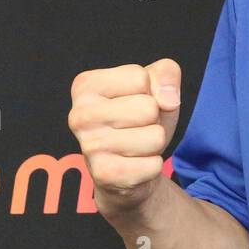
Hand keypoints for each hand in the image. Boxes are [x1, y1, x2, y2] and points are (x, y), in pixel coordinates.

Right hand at [67, 58, 181, 213]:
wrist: (128, 169)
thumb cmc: (139, 119)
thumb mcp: (155, 86)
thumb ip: (166, 73)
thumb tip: (168, 100)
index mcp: (85, 86)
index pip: (140, 78)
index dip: (149, 91)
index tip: (133, 103)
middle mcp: (80, 115)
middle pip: (148, 108)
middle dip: (154, 119)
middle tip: (138, 127)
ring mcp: (89, 147)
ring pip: (155, 137)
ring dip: (155, 142)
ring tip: (137, 144)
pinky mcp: (104, 175)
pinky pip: (154, 165)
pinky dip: (153, 166)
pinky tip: (134, 163)